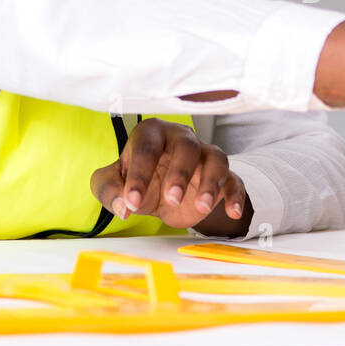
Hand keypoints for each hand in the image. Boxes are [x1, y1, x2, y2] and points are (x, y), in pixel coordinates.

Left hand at [89, 118, 249, 231]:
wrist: (164, 196)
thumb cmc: (140, 181)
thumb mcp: (114, 184)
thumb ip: (109, 189)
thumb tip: (121, 205)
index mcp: (152, 134)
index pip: (146, 149)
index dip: (139, 174)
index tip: (131, 200)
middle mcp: (181, 138)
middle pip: (187, 147)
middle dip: (180, 173)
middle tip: (171, 198)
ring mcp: (205, 156)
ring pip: (216, 158)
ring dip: (211, 182)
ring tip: (202, 207)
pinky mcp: (222, 176)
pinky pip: (234, 179)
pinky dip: (235, 195)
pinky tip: (231, 211)